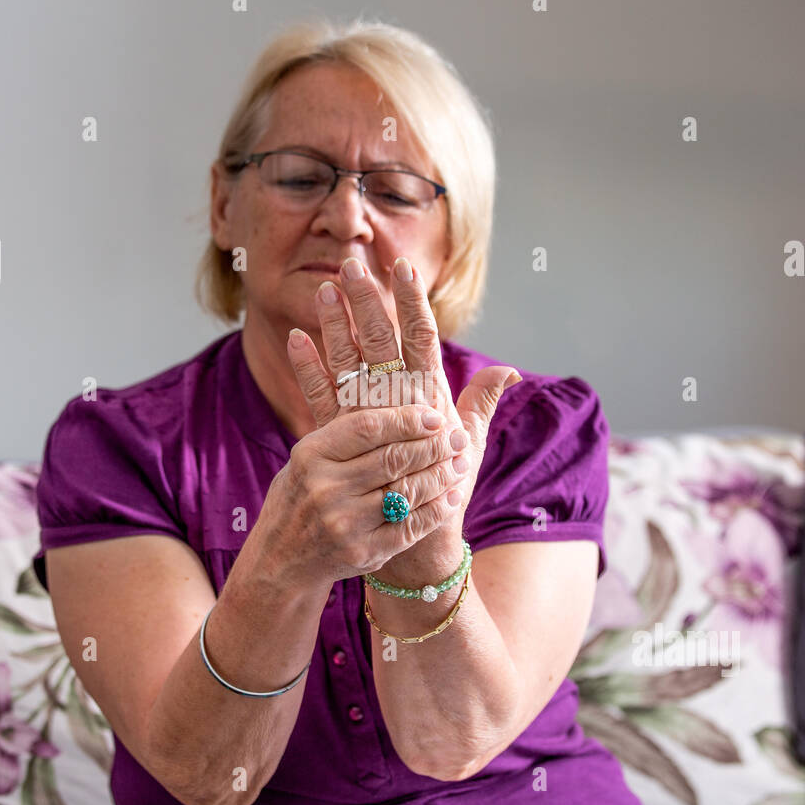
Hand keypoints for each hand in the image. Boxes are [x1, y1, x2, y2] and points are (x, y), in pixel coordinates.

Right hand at [258, 403, 464, 590]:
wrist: (282, 559)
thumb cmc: (301, 496)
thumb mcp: (308, 458)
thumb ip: (346, 431)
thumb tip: (393, 392)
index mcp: (311, 455)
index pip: (369, 427)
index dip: (407, 419)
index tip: (434, 416)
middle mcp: (326, 488)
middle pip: (394, 458)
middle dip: (434, 445)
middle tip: (457, 437)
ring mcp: (345, 524)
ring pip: (408, 491)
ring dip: (442, 475)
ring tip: (461, 462)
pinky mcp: (364, 552)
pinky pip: (411, 526)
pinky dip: (437, 509)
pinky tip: (452, 495)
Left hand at [287, 256, 521, 580]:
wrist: (415, 543)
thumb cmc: (444, 489)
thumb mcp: (469, 443)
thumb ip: (482, 401)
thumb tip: (510, 370)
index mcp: (432, 398)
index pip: (423, 338)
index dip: (412, 302)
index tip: (402, 267)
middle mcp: (401, 405)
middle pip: (382, 341)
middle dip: (369, 300)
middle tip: (354, 261)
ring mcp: (369, 423)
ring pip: (350, 361)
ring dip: (337, 323)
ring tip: (326, 286)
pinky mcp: (342, 444)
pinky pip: (321, 398)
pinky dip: (307, 368)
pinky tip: (294, 338)